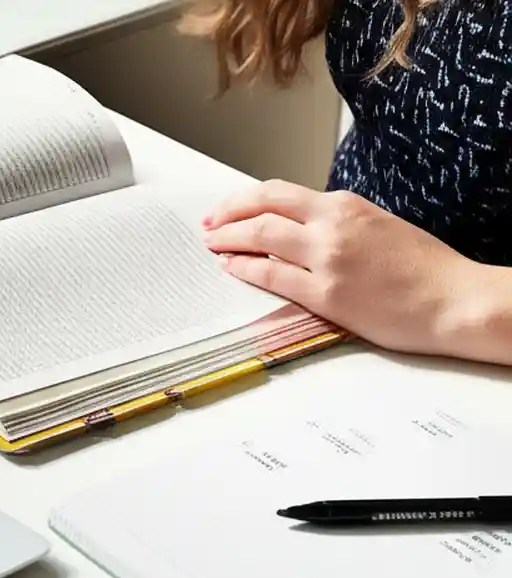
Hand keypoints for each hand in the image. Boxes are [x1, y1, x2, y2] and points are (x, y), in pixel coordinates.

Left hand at [202, 180, 489, 357]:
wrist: (454, 300)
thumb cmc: (424, 268)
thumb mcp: (379, 225)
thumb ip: (337, 223)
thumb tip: (297, 227)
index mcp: (345, 205)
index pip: (278, 193)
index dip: (243, 200)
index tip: (224, 210)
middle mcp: (332, 225)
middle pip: (261, 210)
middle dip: (225, 216)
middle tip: (207, 227)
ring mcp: (327, 259)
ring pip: (260, 239)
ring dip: (227, 242)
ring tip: (211, 247)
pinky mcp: (327, 295)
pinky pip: (272, 277)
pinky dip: (244, 270)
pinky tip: (231, 269)